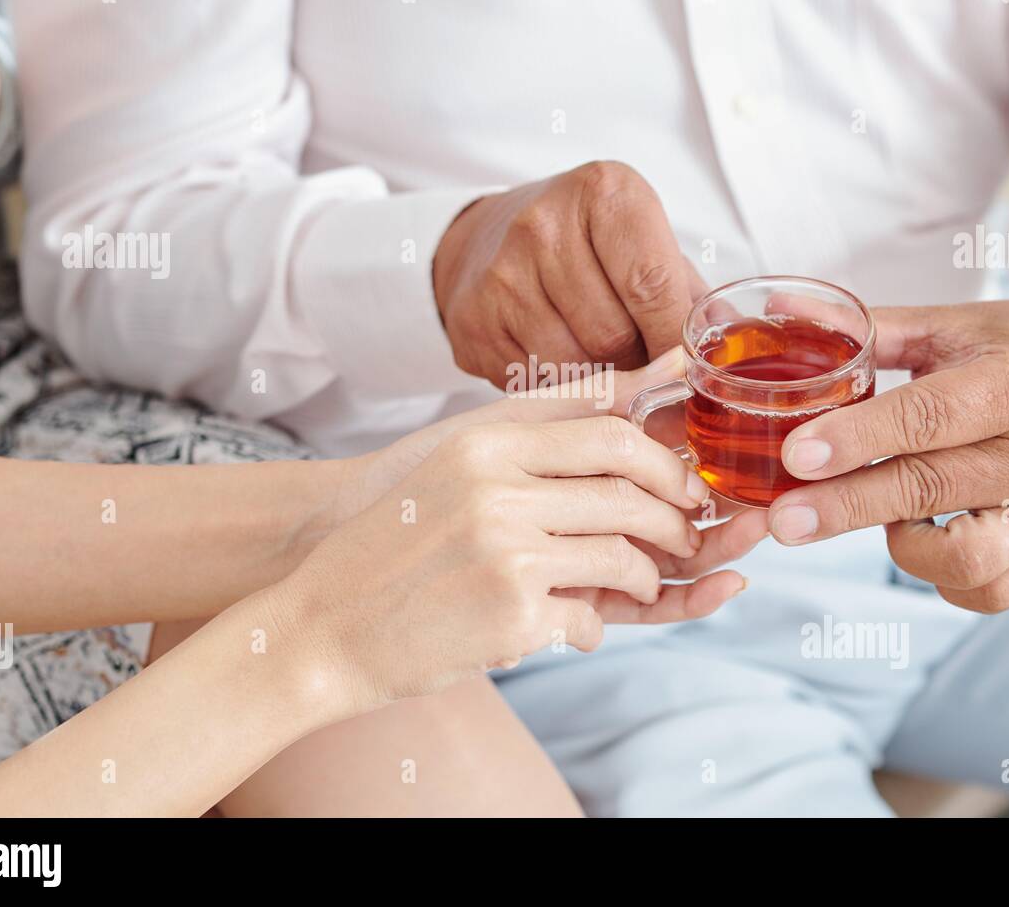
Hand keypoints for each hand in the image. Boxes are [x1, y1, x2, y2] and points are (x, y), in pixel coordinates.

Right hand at [283, 412, 763, 710]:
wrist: (322, 623)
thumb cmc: (396, 538)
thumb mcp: (457, 462)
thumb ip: (544, 424)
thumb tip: (649, 378)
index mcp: (487, 448)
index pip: (611, 438)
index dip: (664, 465)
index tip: (684, 488)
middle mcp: (498, 493)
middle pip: (628, 497)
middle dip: (675, 525)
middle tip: (686, 541)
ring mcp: (506, 555)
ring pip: (622, 560)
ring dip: (646, 581)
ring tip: (639, 587)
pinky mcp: (511, 618)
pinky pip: (590, 620)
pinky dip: (594, 628)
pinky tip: (579, 630)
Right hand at [433, 160, 706, 385]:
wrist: (488, 237)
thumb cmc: (587, 244)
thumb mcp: (642, 242)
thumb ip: (686, 296)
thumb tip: (726, 361)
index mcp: (603, 193)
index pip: (653, 284)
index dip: (675, 341)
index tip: (689, 372)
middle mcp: (543, 226)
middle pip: (612, 335)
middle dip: (636, 365)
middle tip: (642, 369)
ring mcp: (501, 274)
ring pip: (571, 365)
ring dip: (596, 381)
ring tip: (602, 366)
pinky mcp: (473, 320)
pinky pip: (531, 380)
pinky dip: (555, 387)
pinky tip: (559, 363)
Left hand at [767, 299, 1008, 612]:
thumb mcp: (954, 324)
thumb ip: (867, 328)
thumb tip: (773, 308)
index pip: (928, 416)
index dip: (857, 438)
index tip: (794, 455)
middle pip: (929, 490)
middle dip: (844, 508)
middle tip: (781, 520)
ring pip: (965, 559)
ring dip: (899, 544)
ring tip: (872, 508)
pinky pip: (986, 591)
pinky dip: (938, 574)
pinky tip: (918, 536)